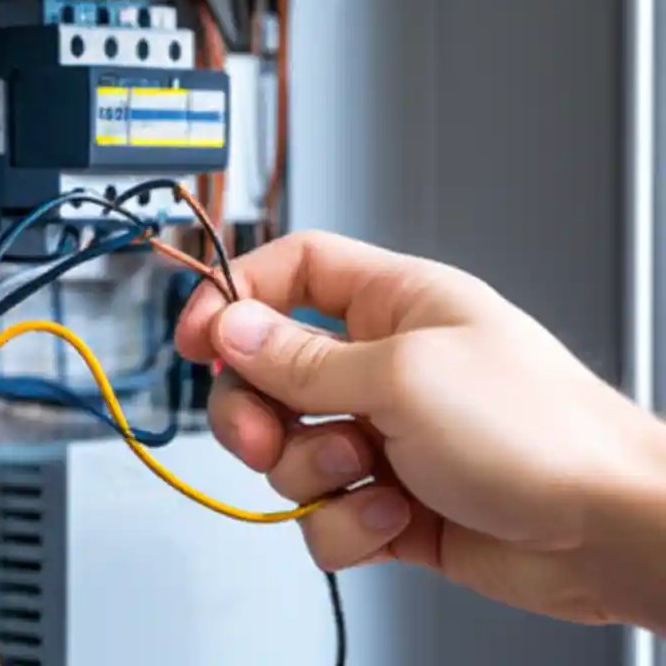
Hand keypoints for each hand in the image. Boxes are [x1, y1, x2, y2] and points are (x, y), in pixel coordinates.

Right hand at [176, 231, 665, 629]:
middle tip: (264, 437)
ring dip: (315, 474)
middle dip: (254, 413)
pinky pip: (320, 515)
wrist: (608, 531)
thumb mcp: (402, 376)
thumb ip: (301, 357)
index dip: (235, 296)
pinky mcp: (386, 502)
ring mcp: (382, 437)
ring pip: (288, 453)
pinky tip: (396, 519)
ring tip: (371, 475)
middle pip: (266, 373)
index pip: (290, 272)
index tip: (196, 337)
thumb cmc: (539, 432)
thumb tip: (230, 329)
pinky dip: (347, 525)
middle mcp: (381, 367)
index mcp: (393, 305)